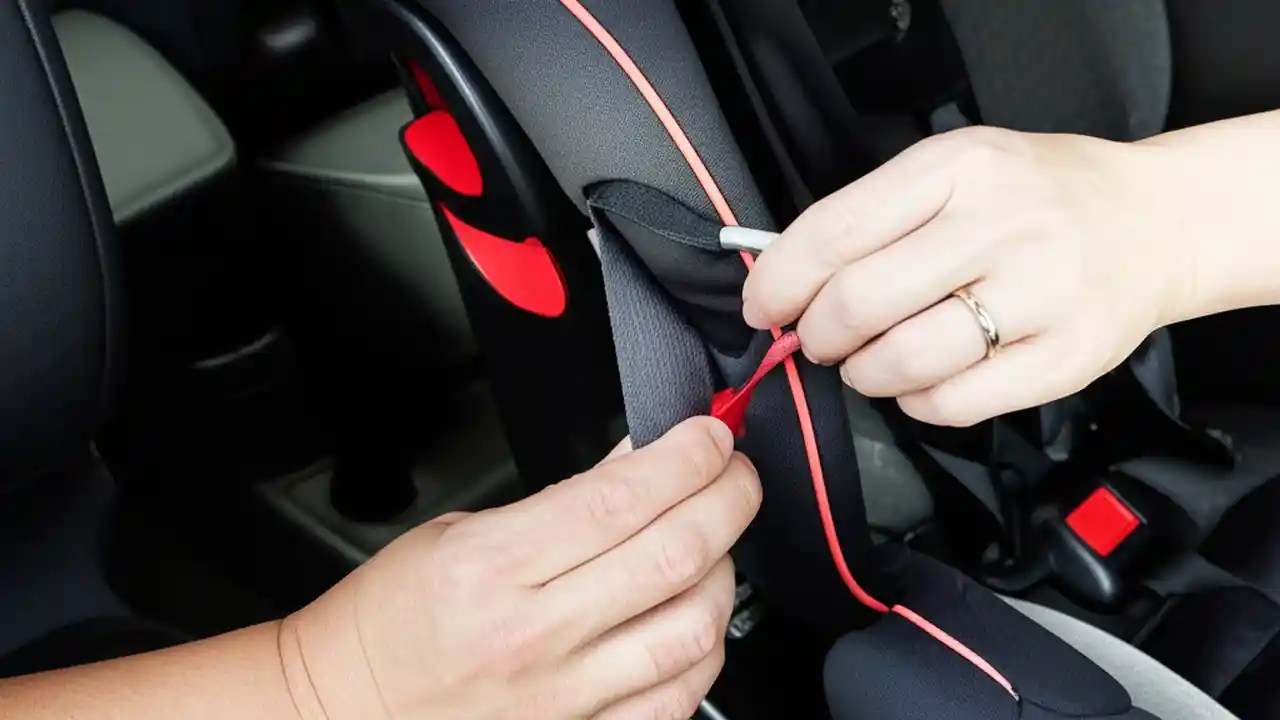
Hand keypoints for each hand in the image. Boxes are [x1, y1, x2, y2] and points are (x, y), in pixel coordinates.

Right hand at [279, 417, 760, 719]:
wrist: (346, 711)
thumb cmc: (390, 621)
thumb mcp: (459, 532)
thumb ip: (561, 502)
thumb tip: (642, 462)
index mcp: (491, 566)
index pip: (621, 499)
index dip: (686, 458)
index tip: (709, 437)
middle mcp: (533, 635)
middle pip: (674, 555)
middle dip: (727, 497)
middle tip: (735, 473)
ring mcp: (563, 697)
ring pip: (693, 629)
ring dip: (725, 572)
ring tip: (717, 544)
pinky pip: (678, 697)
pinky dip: (706, 649)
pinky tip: (698, 619)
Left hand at [742, 126, 1192, 426]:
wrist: (1152, 223)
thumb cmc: (1034, 199)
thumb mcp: (955, 172)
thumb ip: (874, 217)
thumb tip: (784, 281)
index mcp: (960, 168)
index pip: (835, 232)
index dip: (781, 281)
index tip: (764, 306)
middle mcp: (1003, 225)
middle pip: (859, 303)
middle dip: (817, 335)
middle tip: (818, 339)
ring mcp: (1041, 293)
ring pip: (903, 361)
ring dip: (862, 373)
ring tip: (868, 361)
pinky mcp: (1065, 358)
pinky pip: (953, 404)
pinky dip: (915, 402)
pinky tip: (920, 381)